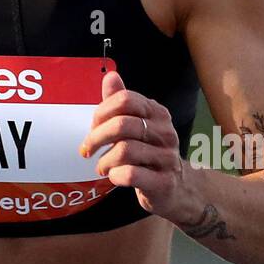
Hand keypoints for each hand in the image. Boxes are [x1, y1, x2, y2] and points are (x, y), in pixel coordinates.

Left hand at [79, 70, 192, 219]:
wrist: (175, 187)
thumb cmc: (148, 152)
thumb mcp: (136, 124)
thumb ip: (120, 102)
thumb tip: (110, 76)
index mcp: (157, 113)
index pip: (125, 100)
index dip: (102, 112)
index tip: (93, 126)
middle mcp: (165, 132)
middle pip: (122, 125)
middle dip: (97, 137)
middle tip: (88, 149)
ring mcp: (167, 157)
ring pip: (125, 150)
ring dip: (104, 160)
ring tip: (102, 166)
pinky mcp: (164, 182)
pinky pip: (131, 175)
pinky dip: (115, 175)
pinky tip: (114, 176)